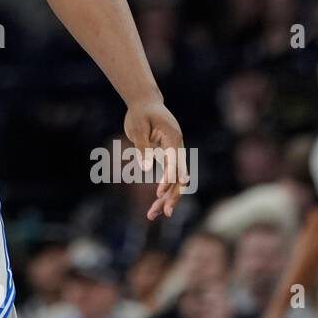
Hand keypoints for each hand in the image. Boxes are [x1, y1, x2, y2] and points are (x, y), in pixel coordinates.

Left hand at [123, 101, 185, 219]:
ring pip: (174, 180)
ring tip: (153, 215)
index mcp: (174, 139)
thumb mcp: (138, 128)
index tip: (160, 193)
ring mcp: (174, 154)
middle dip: (173, 195)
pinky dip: (162, 190)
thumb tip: (145, 170)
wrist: (145, 102)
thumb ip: (143, 148)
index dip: (169, 178)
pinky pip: (168, 177)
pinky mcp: (167, 158)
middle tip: (165, 213)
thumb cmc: (140, 113)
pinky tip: (155, 203)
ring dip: (166, 197)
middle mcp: (177, 148)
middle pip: (179, 176)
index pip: (175, 162)